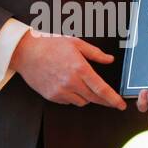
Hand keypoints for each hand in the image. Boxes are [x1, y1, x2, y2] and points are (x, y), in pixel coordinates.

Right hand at [9, 32, 125, 108]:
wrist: (25, 53)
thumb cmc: (49, 45)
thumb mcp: (75, 43)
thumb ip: (95, 53)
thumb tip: (109, 59)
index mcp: (79, 68)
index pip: (101, 89)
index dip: (113, 99)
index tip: (121, 105)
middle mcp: (71, 82)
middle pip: (94, 98)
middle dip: (104, 100)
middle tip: (111, 100)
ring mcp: (60, 91)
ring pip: (82, 102)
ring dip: (87, 97)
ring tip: (82, 85)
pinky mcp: (52, 96)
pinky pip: (69, 102)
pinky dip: (73, 97)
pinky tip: (68, 86)